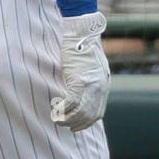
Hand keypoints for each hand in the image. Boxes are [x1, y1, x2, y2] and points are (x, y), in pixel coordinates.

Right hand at [51, 11, 109, 130]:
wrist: (82, 32)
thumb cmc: (84, 45)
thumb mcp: (92, 66)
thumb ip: (91, 80)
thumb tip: (82, 90)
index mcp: (103, 85)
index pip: (98, 113)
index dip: (86, 122)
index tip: (76, 127)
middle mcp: (100, 88)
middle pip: (89, 116)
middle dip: (76, 124)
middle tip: (64, 126)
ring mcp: (91, 85)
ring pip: (80, 112)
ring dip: (67, 119)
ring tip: (56, 119)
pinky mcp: (79, 81)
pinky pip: (71, 103)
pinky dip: (62, 109)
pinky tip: (55, 109)